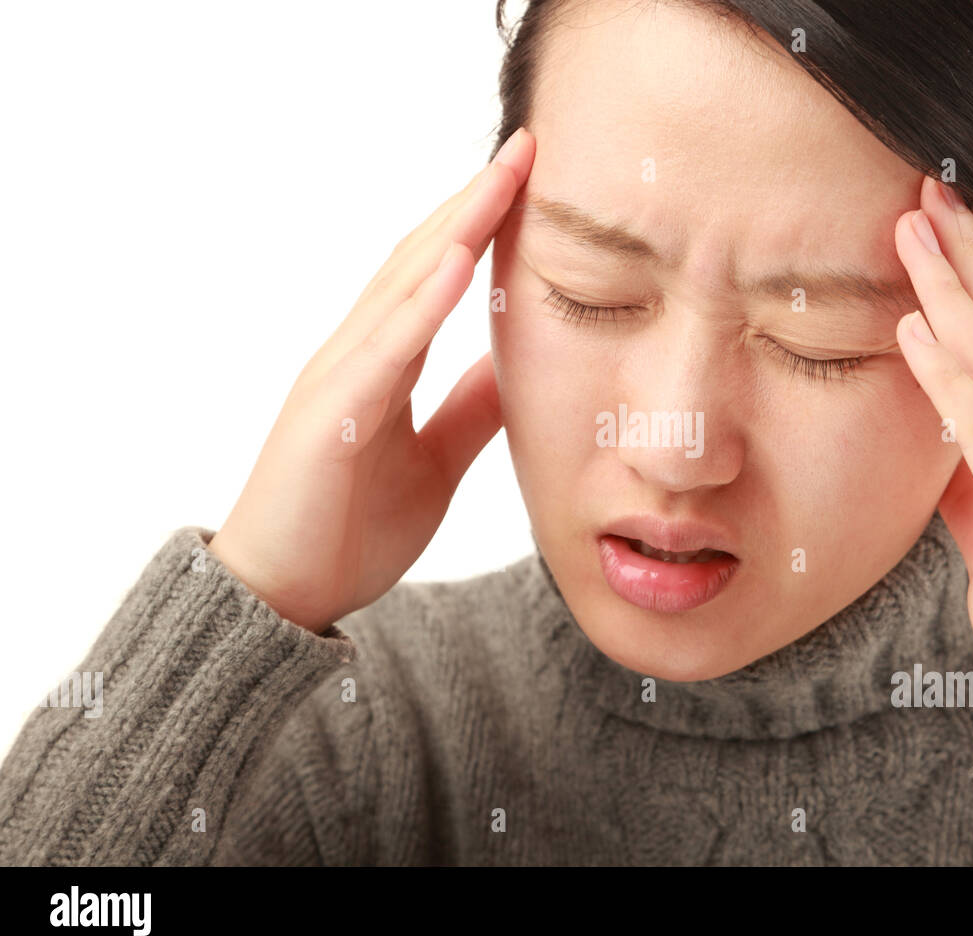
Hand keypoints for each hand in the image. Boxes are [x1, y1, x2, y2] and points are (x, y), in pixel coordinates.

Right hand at [209, 128, 536, 633]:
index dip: (483, 223)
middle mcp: (356, 355)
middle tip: (527, 147)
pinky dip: (420, 304)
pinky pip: (381, 350)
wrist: (286, 597)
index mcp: (382, 362)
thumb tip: (513, 367)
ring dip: (453, 230)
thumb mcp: (435, 462)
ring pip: (399, 288)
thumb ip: (467, 411)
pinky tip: (458, 263)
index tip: (533, 179)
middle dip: (474, 202)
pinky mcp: (328, 418)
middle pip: (420, 260)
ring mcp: (336, 380)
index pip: (438, 274)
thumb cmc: (349, 529)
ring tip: (502, 178)